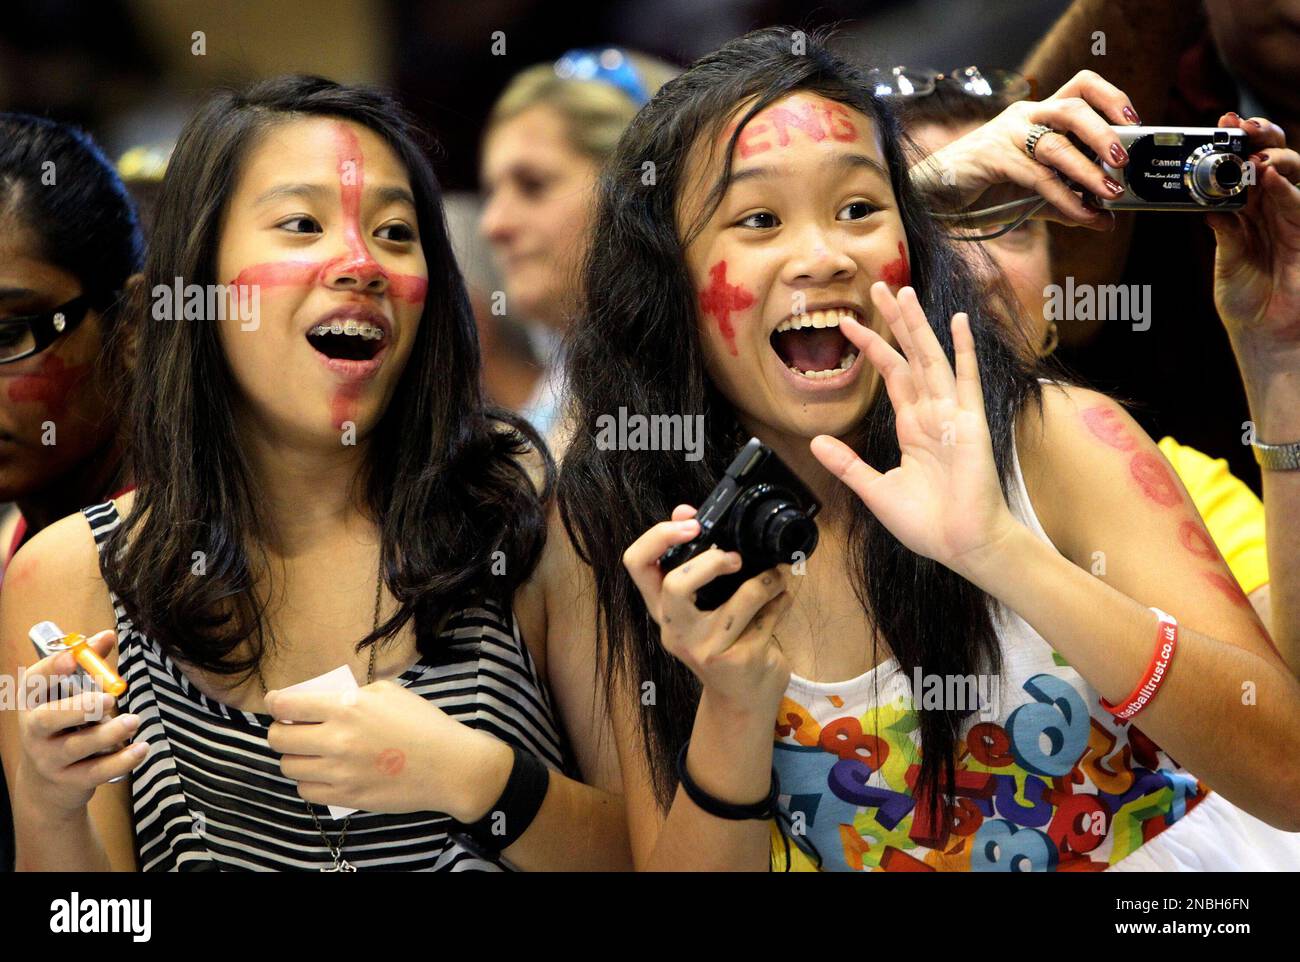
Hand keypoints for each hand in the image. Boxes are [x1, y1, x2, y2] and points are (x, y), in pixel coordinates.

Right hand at [13, 630, 144, 816]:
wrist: (48, 783)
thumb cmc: (67, 725)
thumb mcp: (70, 695)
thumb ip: (90, 665)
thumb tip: (107, 635)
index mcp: (33, 702)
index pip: (34, 682)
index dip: (52, 668)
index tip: (75, 657)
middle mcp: (34, 731)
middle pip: (48, 719)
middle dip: (79, 707)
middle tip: (109, 699)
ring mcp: (49, 759)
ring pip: (75, 747)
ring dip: (107, 734)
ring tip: (133, 721)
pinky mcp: (69, 781)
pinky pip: (95, 772)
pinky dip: (121, 760)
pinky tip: (141, 748)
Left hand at [265, 678, 513, 820]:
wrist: (449, 766)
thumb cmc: (424, 724)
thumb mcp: (389, 692)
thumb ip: (352, 695)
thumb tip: (323, 701)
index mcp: (347, 707)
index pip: (286, 706)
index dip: (274, 702)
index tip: (276, 703)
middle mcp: (337, 739)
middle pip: (279, 738)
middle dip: (281, 731)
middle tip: (292, 729)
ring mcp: (339, 772)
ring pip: (289, 767)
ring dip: (295, 757)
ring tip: (311, 752)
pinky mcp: (346, 797)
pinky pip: (306, 791)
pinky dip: (310, 781)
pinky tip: (325, 773)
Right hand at [621, 504, 790, 716]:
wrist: (743, 700)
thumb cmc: (724, 643)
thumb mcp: (702, 606)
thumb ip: (695, 562)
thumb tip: (686, 510)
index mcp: (664, 610)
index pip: (636, 564)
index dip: (658, 536)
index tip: (690, 523)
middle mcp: (677, 631)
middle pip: (675, 586)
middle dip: (712, 561)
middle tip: (735, 558)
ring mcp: (707, 649)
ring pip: (739, 600)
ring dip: (768, 578)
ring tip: (777, 576)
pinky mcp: (740, 660)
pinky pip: (768, 617)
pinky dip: (782, 601)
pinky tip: (783, 600)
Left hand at [811, 282, 1022, 581]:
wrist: (962, 546)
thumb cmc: (928, 525)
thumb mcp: (875, 490)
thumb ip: (847, 464)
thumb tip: (816, 441)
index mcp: (913, 429)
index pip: (891, 376)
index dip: (871, 349)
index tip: (848, 324)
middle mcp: (933, 415)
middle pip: (910, 357)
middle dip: (894, 323)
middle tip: (878, 287)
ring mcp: (953, 416)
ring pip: (931, 359)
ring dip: (917, 326)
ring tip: (903, 293)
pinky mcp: (970, 424)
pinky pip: (966, 380)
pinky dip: (962, 350)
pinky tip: (957, 321)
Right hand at [912, 69, 1139, 229]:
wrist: (936, 194)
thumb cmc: (986, 188)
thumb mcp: (1036, 194)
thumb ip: (1070, 203)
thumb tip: (1107, 220)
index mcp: (1039, 114)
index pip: (1082, 87)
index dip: (1112, 98)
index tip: (1134, 120)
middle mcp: (1026, 117)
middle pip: (1074, 107)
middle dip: (1105, 132)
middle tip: (1124, 159)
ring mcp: (1008, 135)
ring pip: (1057, 143)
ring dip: (1089, 170)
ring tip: (1111, 192)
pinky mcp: (994, 158)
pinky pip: (1039, 177)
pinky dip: (1065, 198)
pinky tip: (1083, 215)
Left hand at [1208, 112, 1299, 357]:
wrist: (1267, 334)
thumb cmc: (1247, 300)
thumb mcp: (1227, 261)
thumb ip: (1222, 231)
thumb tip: (1205, 205)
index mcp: (1249, 210)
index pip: (1244, 166)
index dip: (1237, 141)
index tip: (1222, 121)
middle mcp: (1272, 208)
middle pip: (1272, 158)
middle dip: (1259, 136)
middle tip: (1239, 124)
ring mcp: (1291, 218)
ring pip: (1288, 174)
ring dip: (1273, 157)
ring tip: (1252, 154)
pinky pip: (1298, 203)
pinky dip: (1284, 189)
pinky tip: (1269, 178)